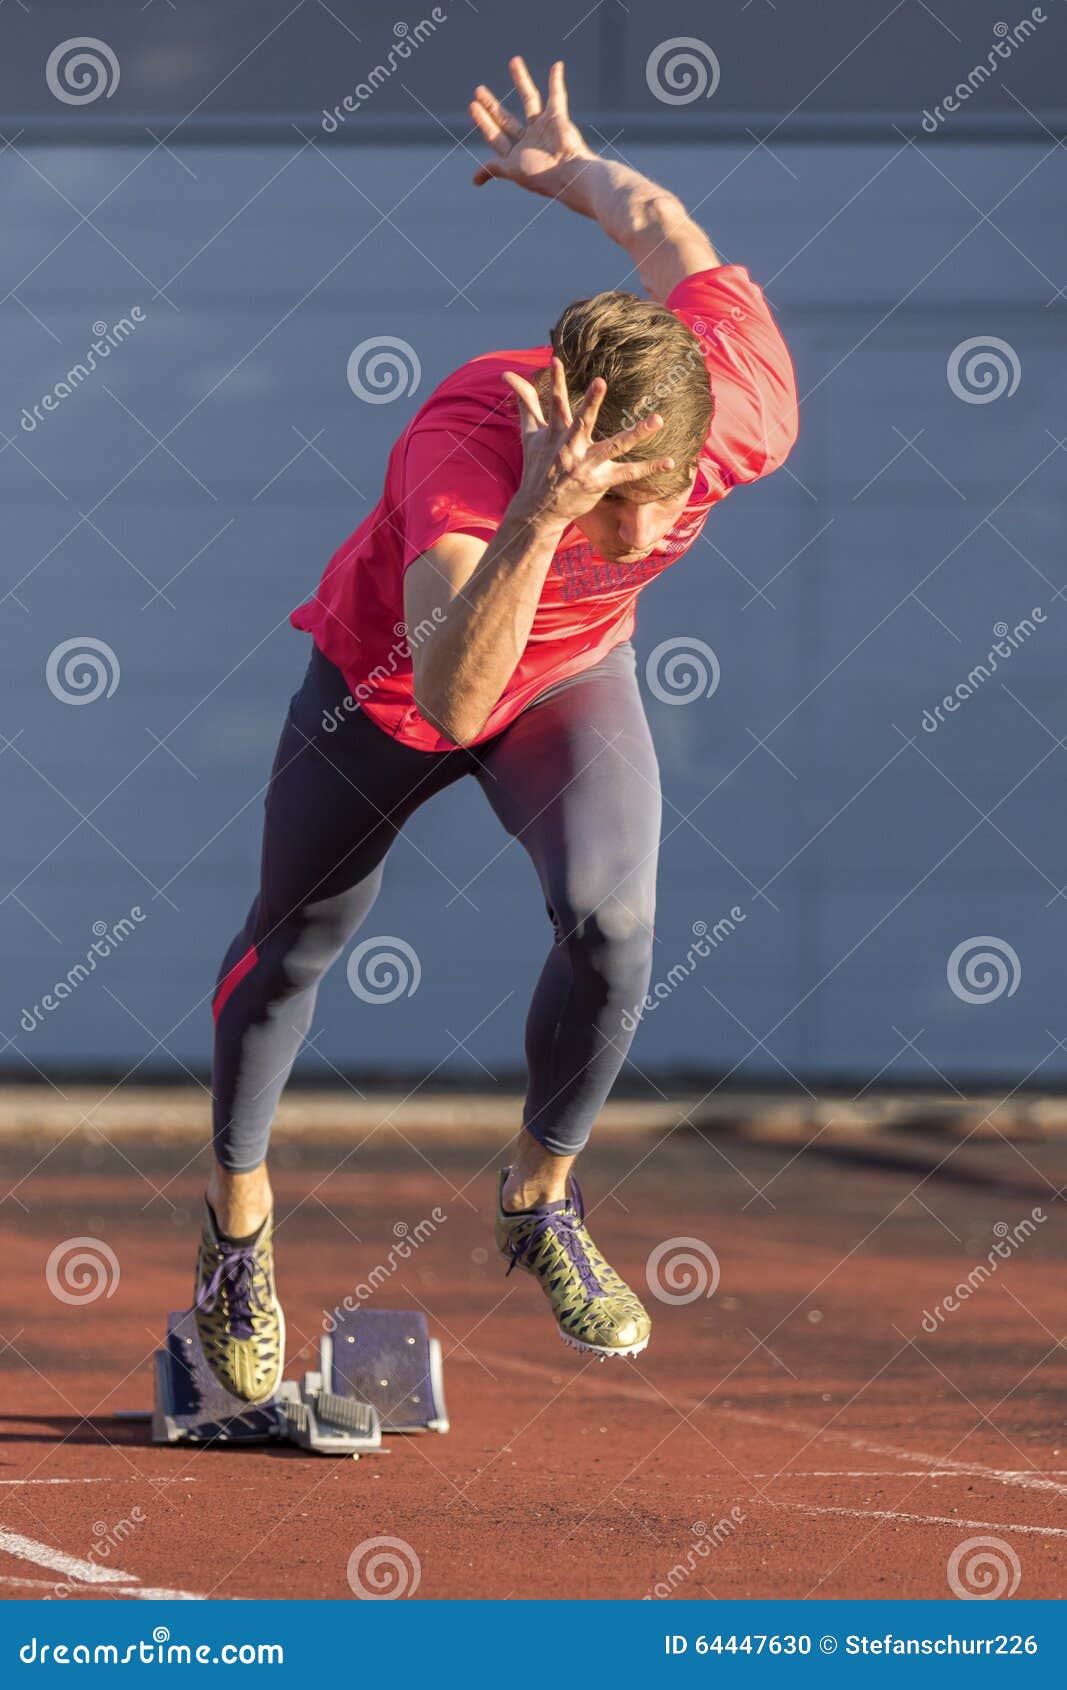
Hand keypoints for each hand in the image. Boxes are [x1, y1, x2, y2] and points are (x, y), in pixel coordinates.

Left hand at [470, 57, 594, 207]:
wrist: (570, 172)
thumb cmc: (542, 175)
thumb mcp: (512, 171)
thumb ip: (494, 169)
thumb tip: (474, 181)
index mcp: (517, 156)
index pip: (495, 136)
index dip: (484, 122)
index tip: (473, 106)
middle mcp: (530, 142)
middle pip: (506, 119)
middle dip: (491, 105)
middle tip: (478, 90)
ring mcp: (544, 129)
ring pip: (530, 99)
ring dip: (521, 80)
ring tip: (514, 60)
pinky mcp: (558, 118)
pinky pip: (557, 95)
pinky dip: (557, 81)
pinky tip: (557, 66)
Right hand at [503, 358, 673, 528]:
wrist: (538, 510)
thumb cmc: (537, 467)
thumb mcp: (529, 434)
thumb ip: (525, 403)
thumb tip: (507, 376)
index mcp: (555, 434)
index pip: (554, 404)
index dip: (554, 382)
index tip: (554, 360)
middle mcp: (571, 448)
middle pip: (582, 421)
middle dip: (590, 402)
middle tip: (600, 380)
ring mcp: (586, 465)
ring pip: (614, 445)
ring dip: (636, 433)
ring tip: (657, 419)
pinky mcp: (599, 482)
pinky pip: (628, 474)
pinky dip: (649, 468)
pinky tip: (671, 462)